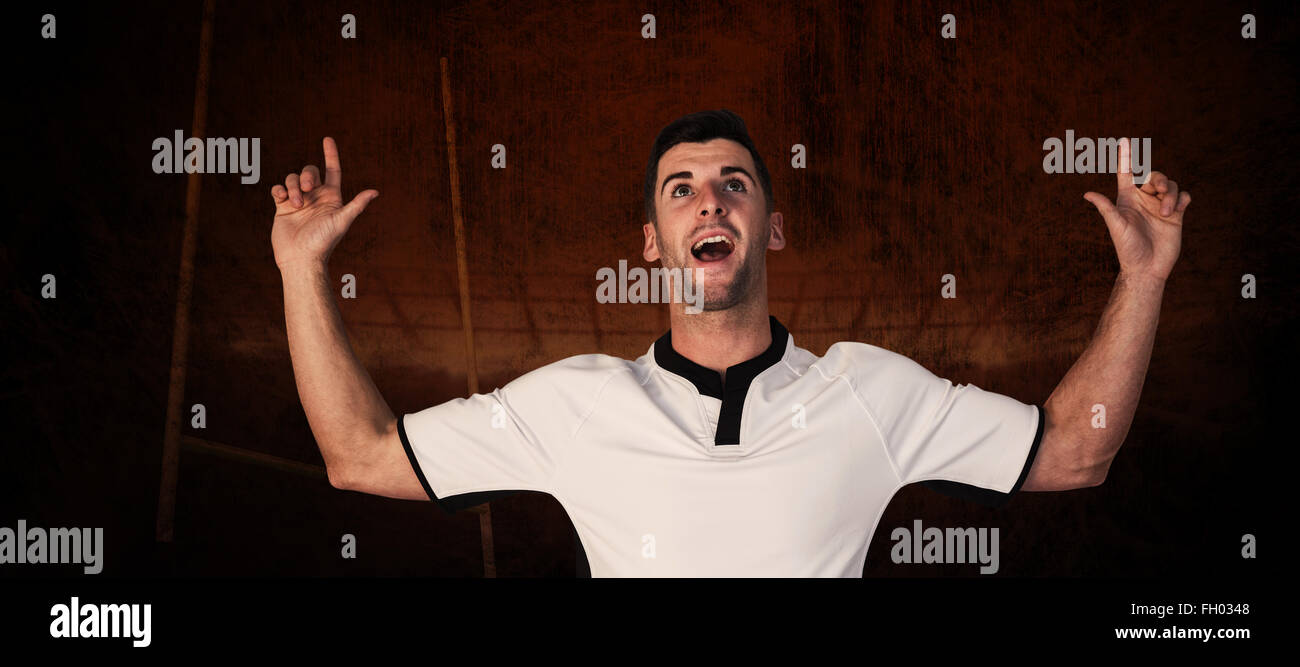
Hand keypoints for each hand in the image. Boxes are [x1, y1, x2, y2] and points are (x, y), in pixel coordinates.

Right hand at [270, 137, 377, 270]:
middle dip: (307, 176)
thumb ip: (356, 205)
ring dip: (293, 187)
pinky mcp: (282, 207)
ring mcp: (299, 201)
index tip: (328, 139)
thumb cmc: (323, 242)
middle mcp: (316, 197)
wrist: (301, 258)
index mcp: (331, 197)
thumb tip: (375, 192)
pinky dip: (279, 190)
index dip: (331, 154)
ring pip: (292, 178)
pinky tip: (283, 199)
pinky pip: (278, 188)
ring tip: (296, 205)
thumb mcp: (342, 221)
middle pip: (310, 171)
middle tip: (307, 189)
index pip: (333, 170)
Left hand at [1083, 137, 1190, 283]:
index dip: (1125, 157)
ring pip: (1170, 185)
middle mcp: (1143, 200)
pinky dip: (1182, 198)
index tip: (1124, 140)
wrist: (1147, 268)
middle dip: (1160, 180)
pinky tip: (1178, 208)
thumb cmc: (1127, 249)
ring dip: (1171, 194)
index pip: (1126, 173)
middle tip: (1159, 193)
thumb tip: (1087, 194)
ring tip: (1167, 212)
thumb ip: (1106, 208)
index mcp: (1126, 199)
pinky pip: (1183, 197)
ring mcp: (1159, 206)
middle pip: (1154, 176)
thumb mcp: (1116, 226)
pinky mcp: (1175, 215)